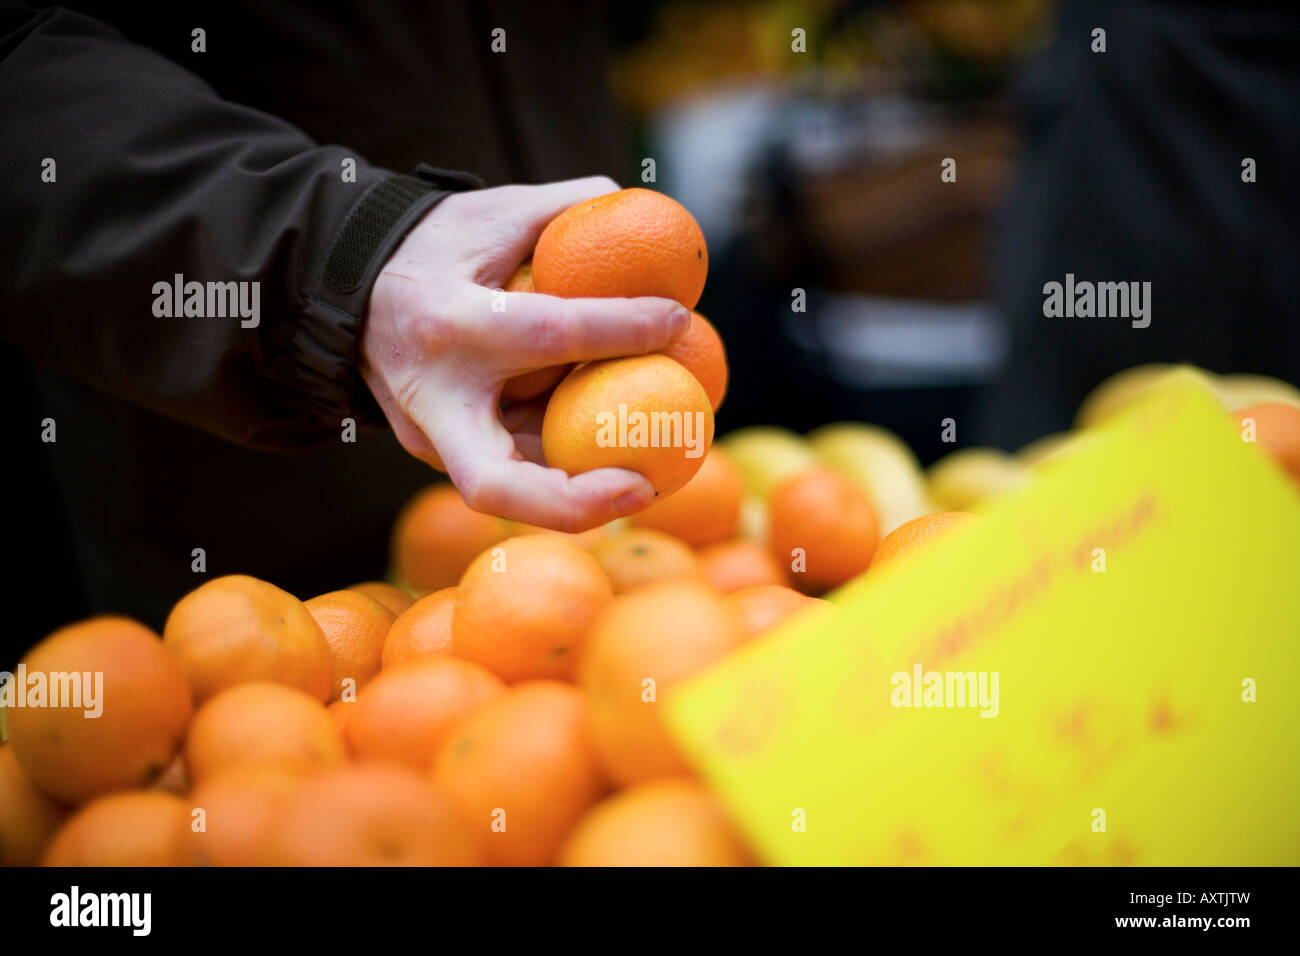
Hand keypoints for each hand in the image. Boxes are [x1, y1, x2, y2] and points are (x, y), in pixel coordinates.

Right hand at [361, 177, 690, 531]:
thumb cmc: (430, 246)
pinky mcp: (433, 451)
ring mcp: (426, 436)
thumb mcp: (491, 211)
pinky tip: (615, 461)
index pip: (549, 333)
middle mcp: (434, 396)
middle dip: (574, 502)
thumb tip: (641, 208)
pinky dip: (559, 471)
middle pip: (494, 484)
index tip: (678, 318)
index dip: (622, 329)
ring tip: (650, 479)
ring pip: (505, 492)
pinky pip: (506, 469)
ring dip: (579, 494)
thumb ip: (565, 208)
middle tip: (645, 486)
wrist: (338, 285)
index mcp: (450, 323)